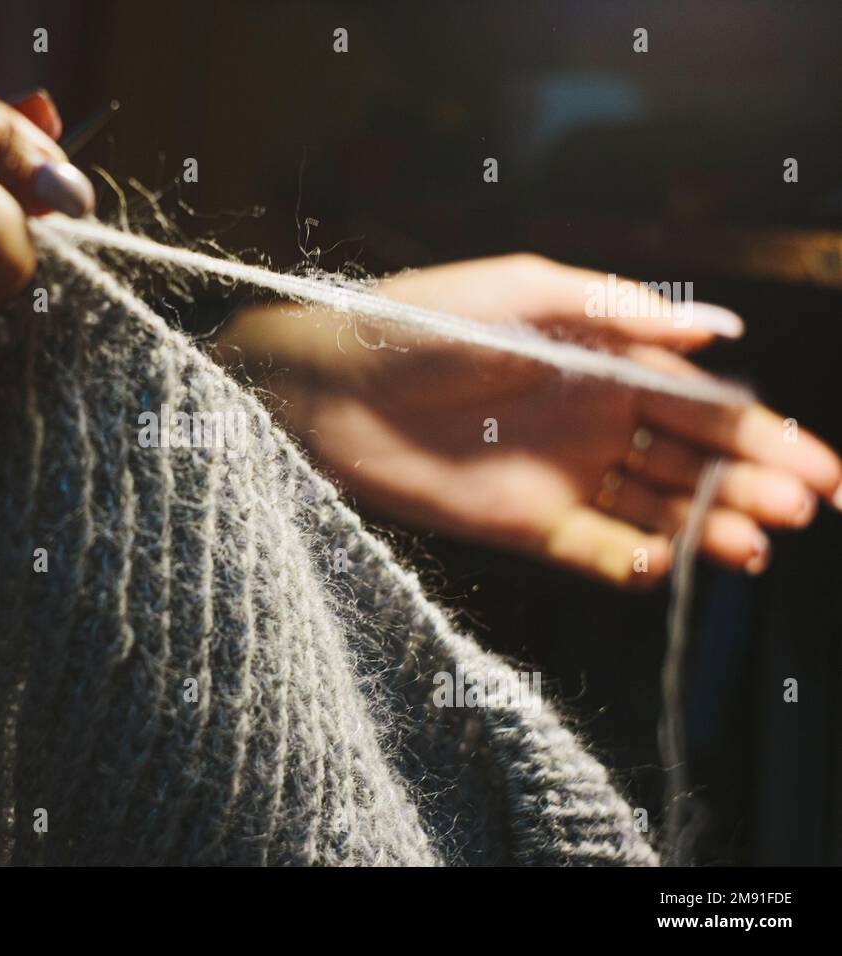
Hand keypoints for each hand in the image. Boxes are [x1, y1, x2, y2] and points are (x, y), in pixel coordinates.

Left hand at [218, 254, 841, 586]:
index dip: (770, 437)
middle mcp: (596, 423)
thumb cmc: (420, 320)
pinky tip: (658, 561)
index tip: (827, 473)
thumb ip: (620, 312)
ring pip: (657, 510)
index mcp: (606, 365)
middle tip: (795, 512)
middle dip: (752, 488)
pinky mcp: (522, 523)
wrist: (330, 386)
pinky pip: (594, 550)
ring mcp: (562, 475)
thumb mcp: (526, 293)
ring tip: (752, 546)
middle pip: (696, 464)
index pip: (706, 406)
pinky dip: (631, 561)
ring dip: (707, 530)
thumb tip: (719, 328)